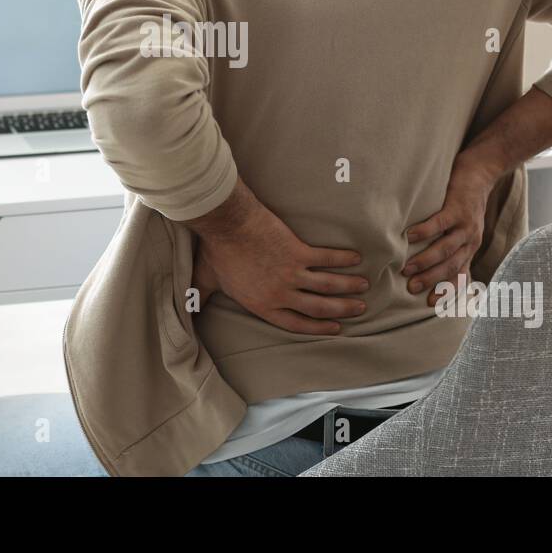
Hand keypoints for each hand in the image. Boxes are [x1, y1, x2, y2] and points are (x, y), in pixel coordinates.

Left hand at [195, 203, 367, 335]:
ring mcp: (291, 273)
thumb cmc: (216, 251)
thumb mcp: (207, 281)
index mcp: (262, 305)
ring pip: (328, 285)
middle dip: (342, 310)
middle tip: (358, 309)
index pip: (296, 323)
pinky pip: (326, 258)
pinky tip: (355, 258)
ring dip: (348, 286)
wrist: (226, 224)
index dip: (317, 328)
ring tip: (363, 286)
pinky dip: (343, 259)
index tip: (334, 328)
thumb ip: (202, 298)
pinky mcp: (298, 251)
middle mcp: (281, 294)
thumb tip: (188, 309)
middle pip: (319, 308)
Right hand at [402, 151, 498, 304]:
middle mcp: (470, 240)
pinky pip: (440, 222)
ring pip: (446, 248)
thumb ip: (452, 245)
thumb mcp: (464, 228)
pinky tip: (410, 236)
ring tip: (407, 268)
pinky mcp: (457, 207)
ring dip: (426, 261)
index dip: (446, 291)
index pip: (460, 275)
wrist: (481, 173)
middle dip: (431, 280)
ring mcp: (465, 224)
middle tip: (411, 288)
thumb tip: (430, 264)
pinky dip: (425, 231)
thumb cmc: (465, 201)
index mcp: (470, 248)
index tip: (430, 304)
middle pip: (451, 266)